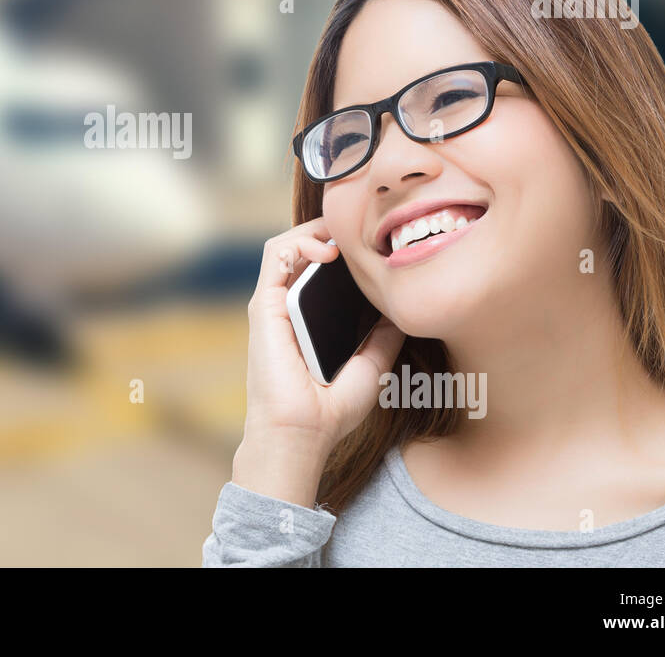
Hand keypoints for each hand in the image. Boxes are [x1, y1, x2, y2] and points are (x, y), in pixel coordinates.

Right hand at [242, 216, 406, 455]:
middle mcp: (287, 307)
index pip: (319, 270)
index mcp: (308, 320)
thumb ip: (383, 335)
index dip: (342, 250)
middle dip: (330, 232)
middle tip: (360, 230)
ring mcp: (272, 303)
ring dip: (313, 230)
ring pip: (285, 244)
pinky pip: (274, 255)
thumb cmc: (330, 409)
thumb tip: (401, 307)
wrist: (302, 433)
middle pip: (302, 251)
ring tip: (341, 238)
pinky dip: (298, 241)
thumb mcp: (372, 366)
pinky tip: (328, 250)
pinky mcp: (263, 304)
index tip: (373, 246)